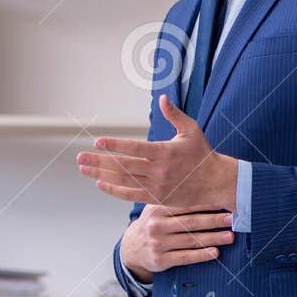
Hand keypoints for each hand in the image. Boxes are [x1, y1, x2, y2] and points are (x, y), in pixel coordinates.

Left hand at [77, 95, 237, 208]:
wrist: (215, 182)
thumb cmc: (202, 153)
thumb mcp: (191, 130)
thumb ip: (174, 115)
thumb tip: (162, 98)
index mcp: (165, 152)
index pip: (135, 148)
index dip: (115, 145)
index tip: (98, 141)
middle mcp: (159, 170)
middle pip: (123, 166)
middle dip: (99, 161)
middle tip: (80, 157)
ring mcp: (157, 185)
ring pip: (124, 180)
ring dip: (101, 174)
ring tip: (83, 168)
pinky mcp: (157, 197)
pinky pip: (131, 195)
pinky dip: (114, 190)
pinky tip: (100, 183)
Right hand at [119, 205, 236, 281]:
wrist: (131, 248)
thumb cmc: (152, 223)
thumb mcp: (155, 207)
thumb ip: (174, 197)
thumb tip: (204, 184)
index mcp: (157, 208)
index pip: (186, 204)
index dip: (207, 203)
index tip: (224, 201)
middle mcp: (156, 225)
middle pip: (191, 222)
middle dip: (214, 220)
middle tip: (232, 218)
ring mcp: (158, 243)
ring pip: (191, 240)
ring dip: (213, 238)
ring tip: (230, 236)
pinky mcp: (160, 260)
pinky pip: (185, 257)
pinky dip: (201, 255)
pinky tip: (215, 252)